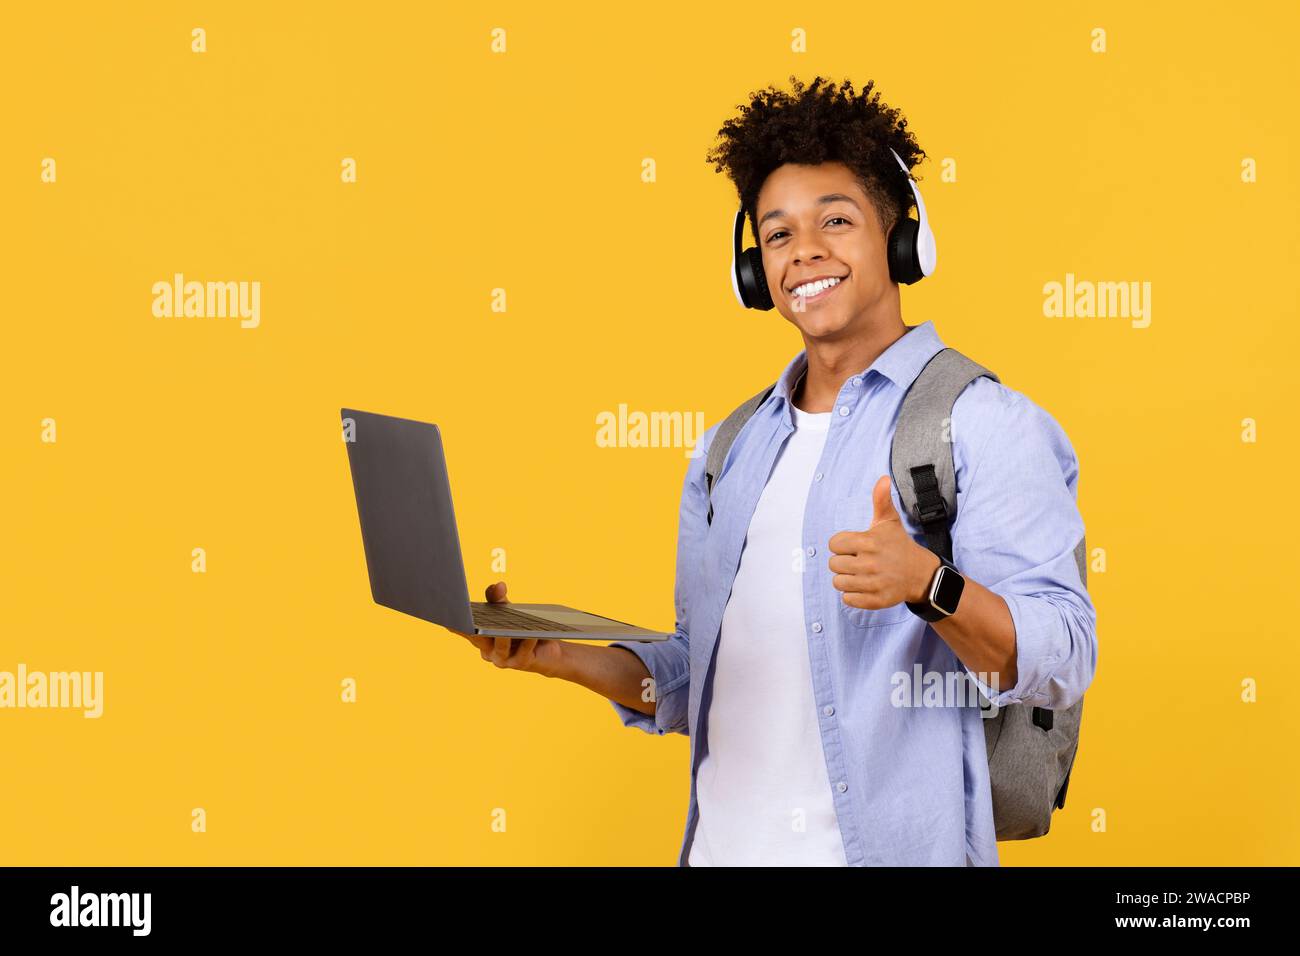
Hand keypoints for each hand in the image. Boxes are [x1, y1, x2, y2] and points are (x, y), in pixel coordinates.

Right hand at [452, 581, 565, 677]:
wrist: (548, 651)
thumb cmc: (523, 629)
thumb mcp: (509, 612)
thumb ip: (500, 600)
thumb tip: (498, 585)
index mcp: (480, 639)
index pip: (463, 630)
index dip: (453, 624)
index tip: (446, 614)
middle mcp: (487, 651)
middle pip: (477, 638)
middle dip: (472, 628)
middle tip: (469, 619)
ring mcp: (503, 659)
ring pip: (500, 647)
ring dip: (503, 636)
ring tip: (505, 628)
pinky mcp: (521, 663)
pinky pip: (522, 652)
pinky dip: (527, 641)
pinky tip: (533, 634)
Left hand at [828, 475, 940, 609]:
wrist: (920, 574)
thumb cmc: (898, 545)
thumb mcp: (889, 521)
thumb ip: (881, 500)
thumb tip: (883, 478)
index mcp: (868, 542)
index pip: (834, 544)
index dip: (842, 545)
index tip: (855, 546)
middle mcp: (870, 563)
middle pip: (834, 564)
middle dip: (843, 562)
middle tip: (858, 561)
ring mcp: (873, 583)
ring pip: (838, 583)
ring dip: (846, 579)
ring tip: (860, 574)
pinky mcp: (876, 600)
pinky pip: (848, 599)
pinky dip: (853, 595)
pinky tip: (865, 586)